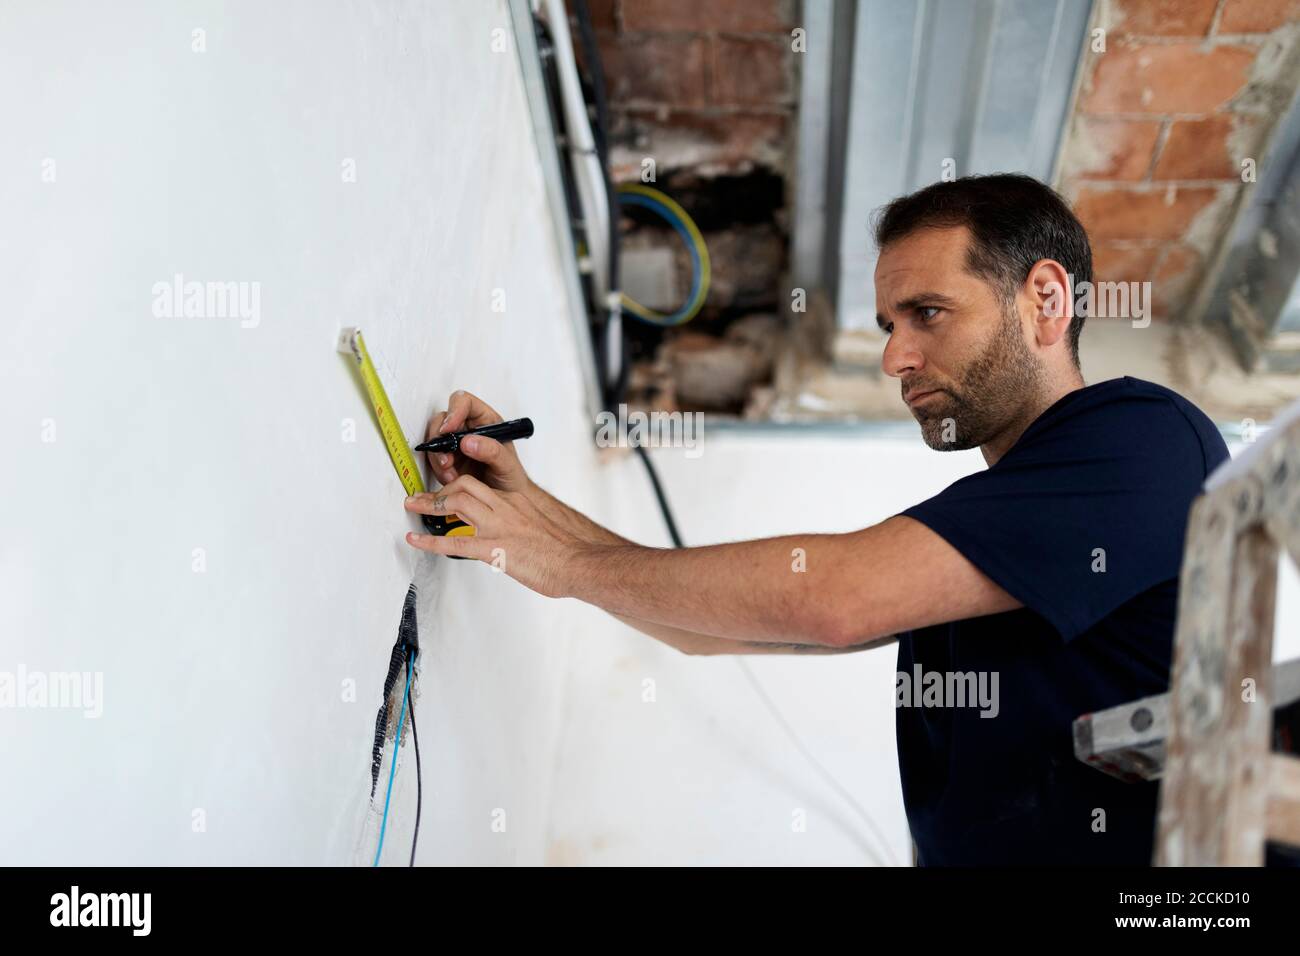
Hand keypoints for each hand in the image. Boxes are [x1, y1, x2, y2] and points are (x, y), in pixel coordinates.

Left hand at [403, 475, 585, 598]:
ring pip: (457, 502)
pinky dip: (430, 541)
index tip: (445, 491)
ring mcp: (499, 527)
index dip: (456, 486)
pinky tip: (416, 540)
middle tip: (421, 498)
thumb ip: (522, 528)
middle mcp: (506, 509)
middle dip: (438, 491)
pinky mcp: (494, 549)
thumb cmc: (565, 551)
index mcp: (517, 502)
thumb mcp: (541, 530)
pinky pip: (455, 542)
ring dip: (430, 505)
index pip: (480, 484)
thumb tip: (511, 540)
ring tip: (413, 507)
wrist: (578, 562)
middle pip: (464, 485)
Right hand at [424, 390, 531, 493]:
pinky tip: (451, 478)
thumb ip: (492, 450)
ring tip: (452, 473)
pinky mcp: (447, 460)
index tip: (449, 429)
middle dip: (440, 439)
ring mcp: (455, 444)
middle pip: (442, 419)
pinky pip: (433, 459)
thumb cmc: (511, 477)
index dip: (454, 411)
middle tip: (446, 458)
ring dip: (438, 457)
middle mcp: (468, 429)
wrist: (506, 499)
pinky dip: (438, 470)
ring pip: (435, 440)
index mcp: (485, 421)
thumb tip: (468, 441)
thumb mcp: (508, 464)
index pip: (465, 403)